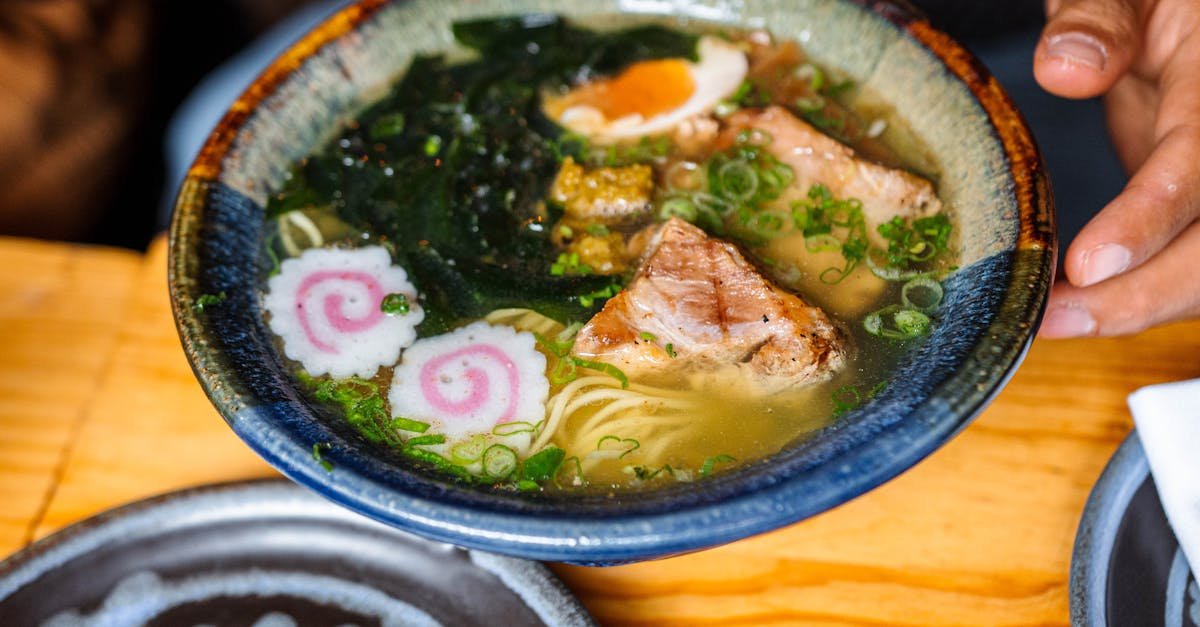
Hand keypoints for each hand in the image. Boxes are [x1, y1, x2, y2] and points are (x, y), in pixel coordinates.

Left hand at [1033, 0, 1199, 336]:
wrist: (1179, 18)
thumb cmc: (1148, 2)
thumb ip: (1101, 18)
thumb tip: (1064, 70)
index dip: (1150, 218)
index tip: (1088, 265)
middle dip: (1144, 294)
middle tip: (1056, 320)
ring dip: (1140, 307)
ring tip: (1053, 323)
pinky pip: (1188, 263)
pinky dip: (1139, 295)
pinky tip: (1077, 308)